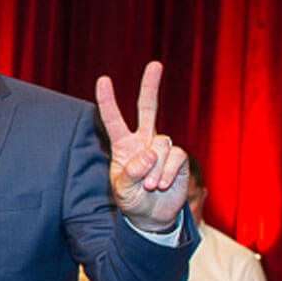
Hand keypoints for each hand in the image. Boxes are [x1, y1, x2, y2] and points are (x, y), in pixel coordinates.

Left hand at [96, 61, 188, 232]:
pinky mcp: (178, 159)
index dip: (108, 100)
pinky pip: (174, 158)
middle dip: (151, 86)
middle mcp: (144, 141)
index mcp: (123, 144)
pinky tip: (161, 186)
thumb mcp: (122, 189)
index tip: (103, 80)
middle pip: (148, 108)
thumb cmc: (132, 199)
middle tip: (155, 64)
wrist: (152, 216)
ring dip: (154, 169)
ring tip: (149, 186)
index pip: (114, 119)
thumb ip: (131, 171)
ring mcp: (162, 148)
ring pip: (160, 145)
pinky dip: (166, 173)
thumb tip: (150, 153)